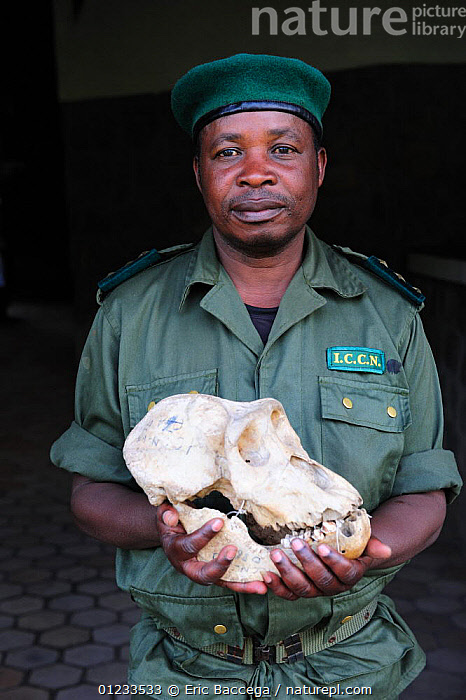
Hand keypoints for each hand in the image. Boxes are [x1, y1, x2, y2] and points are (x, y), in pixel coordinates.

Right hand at [156, 503, 266, 594]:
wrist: (174, 535)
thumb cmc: (171, 522)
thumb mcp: (164, 515)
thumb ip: (166, 514)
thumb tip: (172, 516)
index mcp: (176, 551)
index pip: (189, 545)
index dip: (203, 535)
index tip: (219, 522)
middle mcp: (189, 567)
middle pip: (204, 574)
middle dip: (219, 565)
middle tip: (232, 551)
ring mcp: (204, 573)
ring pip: (222, 583)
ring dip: (241, 585)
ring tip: (260, 585)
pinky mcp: (217, 575)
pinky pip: (231, 581)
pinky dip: (246, 584)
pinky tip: (263, 585)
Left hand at [262, 536, 391, 600]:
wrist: (338, 553)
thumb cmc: (351, 545)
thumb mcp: (363, 542)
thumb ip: (373, 545)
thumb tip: (385, 549)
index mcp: (350, 576)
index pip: (345, 573)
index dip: (334, 562)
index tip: (322, 547)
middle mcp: (332, 587)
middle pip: (320, 581)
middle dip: (307, 562)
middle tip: (295, 542)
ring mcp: (314, 590)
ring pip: (301, 589)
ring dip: (287, 572)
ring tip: (276, 554)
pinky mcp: (298, 591)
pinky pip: (287, 593)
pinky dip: (276, 586)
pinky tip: (266, 574)